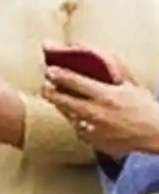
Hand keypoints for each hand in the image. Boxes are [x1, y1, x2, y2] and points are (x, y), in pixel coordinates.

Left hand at [43, 57, 158, 157]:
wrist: (156, 135)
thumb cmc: (143, 105)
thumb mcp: (131, 82)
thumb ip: (112, 66)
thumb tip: (93, 52)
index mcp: (106, 95)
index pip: (73, 81)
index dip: (57, 74)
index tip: (50, 69)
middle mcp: (96, 113)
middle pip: (61, 100)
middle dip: (49, 90)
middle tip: (46, 84)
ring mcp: (93, 129)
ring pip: (65, 114)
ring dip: (61, 104)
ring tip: (60, 96)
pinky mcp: (92, 141)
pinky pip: (76, 127)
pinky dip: (75, 120)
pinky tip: (79, 114)